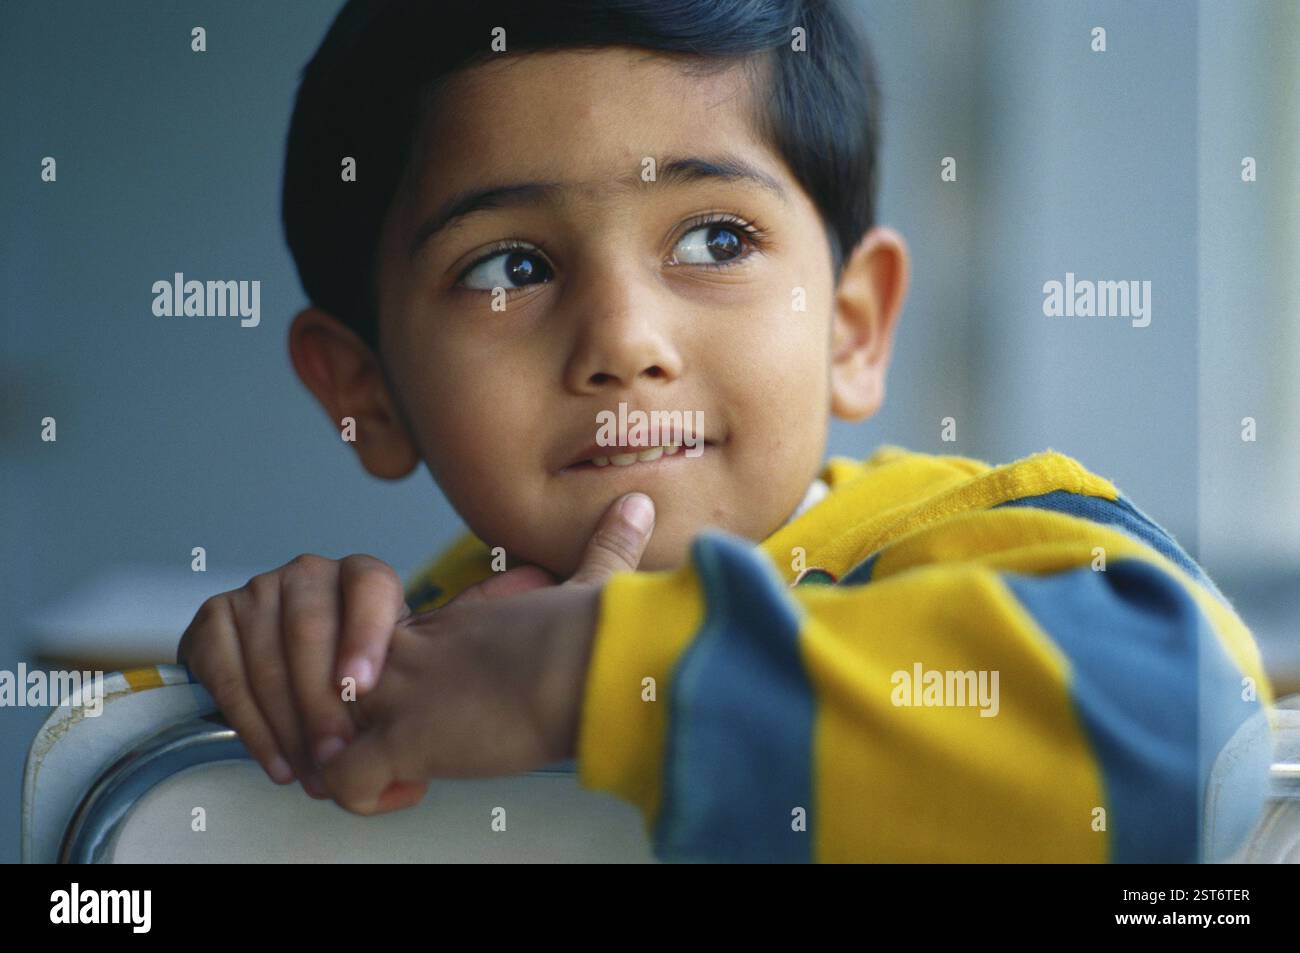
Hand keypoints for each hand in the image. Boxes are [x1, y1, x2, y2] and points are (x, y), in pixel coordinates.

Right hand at [176, 553, 410, 797]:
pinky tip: (280, 765)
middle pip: (309, 631)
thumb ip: (397, 682)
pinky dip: (254, 731)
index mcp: (358, 574)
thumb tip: (402, 742)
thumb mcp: (389, 663)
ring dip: (290, 729)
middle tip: (336, 755)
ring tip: (313, 774)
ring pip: (268, 663)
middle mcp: (307, 573)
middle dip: (322, 702)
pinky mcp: (214, 618)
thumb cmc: (357, 663)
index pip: (369, 587)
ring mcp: (255, 591)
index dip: (365, 634)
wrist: (296, 656)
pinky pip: (228, 681)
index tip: (362, 686)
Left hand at [319, 491, 656, 814]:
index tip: (433, 706)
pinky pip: (344, 778)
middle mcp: (411, 654)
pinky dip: (364, 796)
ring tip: (394, 772)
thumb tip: (640, 508)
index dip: (393, 680)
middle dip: (350, 717)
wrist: (594, 662)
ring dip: (347, 755)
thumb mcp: (597, 583)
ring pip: (320, 723)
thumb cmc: (597, 631)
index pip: (381, 646)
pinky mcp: (405, 737)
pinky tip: (411, 787)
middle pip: (335, 680)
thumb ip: (608, 547)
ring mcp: (401, 694)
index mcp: (448, 625)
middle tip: (390, 746)